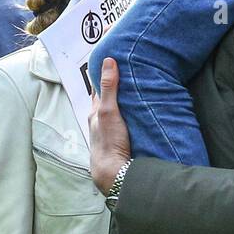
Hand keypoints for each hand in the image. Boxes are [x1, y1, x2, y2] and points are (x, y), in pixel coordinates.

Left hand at [89, 57, 131, 194]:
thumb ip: (109, 87)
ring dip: (122, 104)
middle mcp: (100, 122)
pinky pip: (124, 125)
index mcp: (95, 113)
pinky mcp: (120, 142)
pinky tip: (138, 116)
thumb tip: (108, 60)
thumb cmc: (109, 141)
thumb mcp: (108, 110)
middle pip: (107, 101)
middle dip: (114, 90)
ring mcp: (110, 133)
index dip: (104, 76)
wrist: (114, 173)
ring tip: (135, 92)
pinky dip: (129, 117)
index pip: (98, 89)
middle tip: (127, 75)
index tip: (112, 62)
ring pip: (115, 114)